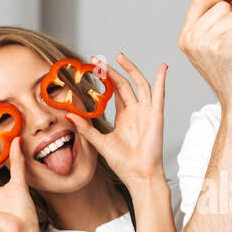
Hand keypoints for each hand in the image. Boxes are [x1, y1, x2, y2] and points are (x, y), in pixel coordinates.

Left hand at [69, 53, 166, 190]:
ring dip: (131, 69)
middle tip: (98, 60)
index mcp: (124, 117)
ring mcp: (146, 112)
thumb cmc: (123, 163)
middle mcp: (136, 112)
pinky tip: (162, 68)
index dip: (105, 79)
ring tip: (119, 56)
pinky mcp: (156, 116)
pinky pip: (159, 95)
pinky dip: (161, 80)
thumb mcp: (99, 142)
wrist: (138, 175)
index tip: (93, 68)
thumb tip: (69, 115)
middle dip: (112, 71)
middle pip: (124, 85)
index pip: (115, 92)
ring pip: (139, 85)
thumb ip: (85, 128)